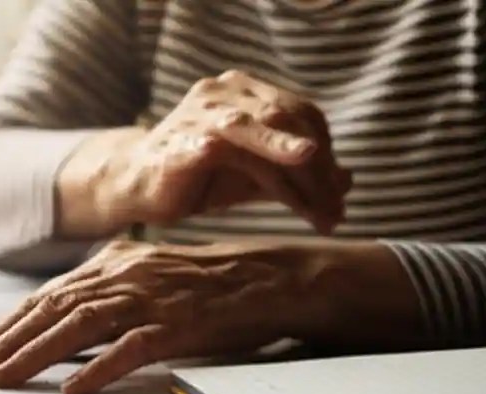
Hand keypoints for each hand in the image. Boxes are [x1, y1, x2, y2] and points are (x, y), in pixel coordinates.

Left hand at [0, 239, 420, 393]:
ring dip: (37, 356)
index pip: (48, 296)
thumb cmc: (210, 286)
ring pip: (80, 327)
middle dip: (8, 342)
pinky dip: (101, 368)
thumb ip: (108, 293)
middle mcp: (126, 275)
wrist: (274, 278)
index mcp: (115, 263)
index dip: (9, 324)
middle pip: (53, 310)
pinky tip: (75, 389)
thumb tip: (62, 320)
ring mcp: (152, 298)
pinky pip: (133, 348)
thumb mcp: (150, 279)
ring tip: (5, 381)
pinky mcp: (181, 323)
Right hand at [58, 70, 351, 236]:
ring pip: (260, 131)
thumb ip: (296, 174)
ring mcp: (200, 114)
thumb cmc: (197, 178)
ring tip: (321, 203)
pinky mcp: (180, 143)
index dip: (328, 152)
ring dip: (296, 175)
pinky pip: (218, 149)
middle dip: (318, 169)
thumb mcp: (254, 176)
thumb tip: (349, 180)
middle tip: (336, 209)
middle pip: (288, 119)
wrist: (136, 187)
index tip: (339, 194)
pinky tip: (280, 190)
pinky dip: (251, 166)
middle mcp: (223, 92)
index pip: (301, 112)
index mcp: (244, 91)